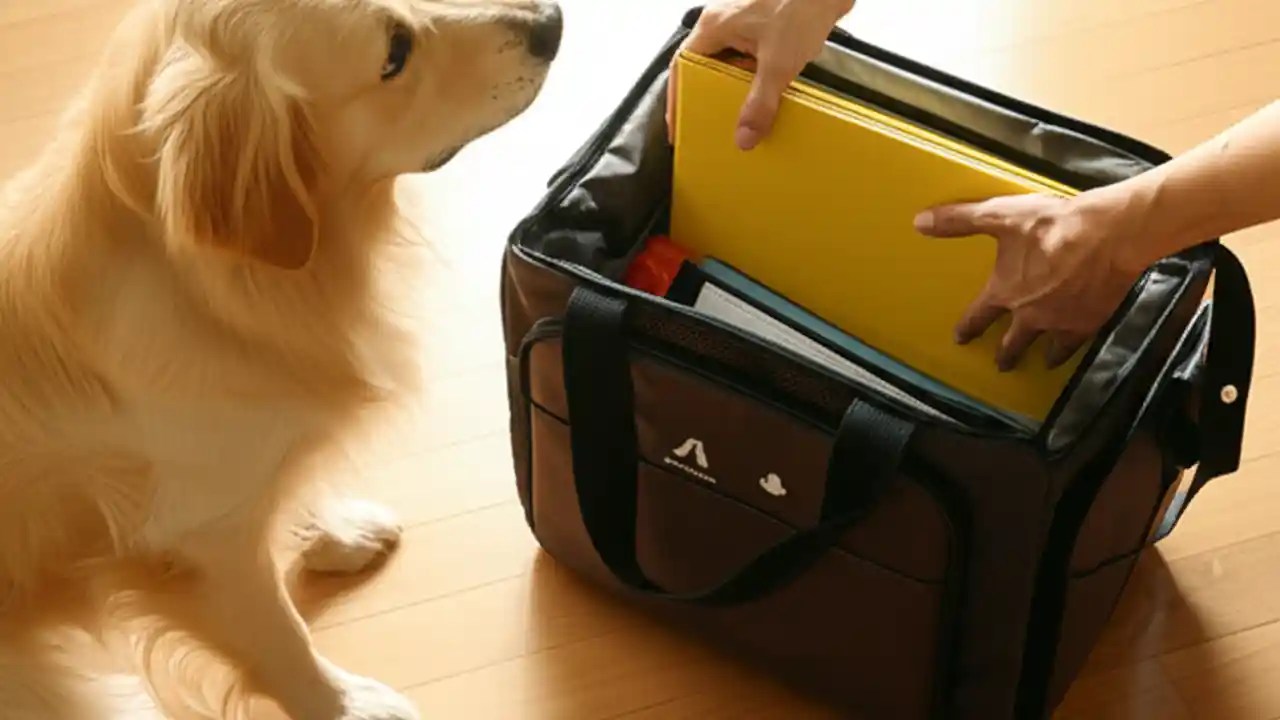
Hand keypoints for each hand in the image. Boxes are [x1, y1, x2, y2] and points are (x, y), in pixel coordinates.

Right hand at [666, 0, 855, 150]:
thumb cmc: (801, 4)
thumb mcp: (778, 63)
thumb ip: (760, 104)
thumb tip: (744, 138)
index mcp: (715, 25)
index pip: (683, 65)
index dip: (678, 95)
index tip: (680, 121)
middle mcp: (725, 20)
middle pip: (706, 65)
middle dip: (709, 95)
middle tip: (712, 122)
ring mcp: (747, 19)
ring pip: (730, 60)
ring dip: (735, 85)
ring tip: (740, 113)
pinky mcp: (768, 22)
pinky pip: (752, 55)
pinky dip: (756, 74)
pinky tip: (769, 91)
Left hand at [913, 191, 1148, 370]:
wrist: (1108, 235)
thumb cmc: (1051, 225)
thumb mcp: (1000, 216)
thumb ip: (960, 220)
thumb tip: (918, 222)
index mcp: (1004, 292)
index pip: (979, 315)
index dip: (968, 327)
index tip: (960, 339)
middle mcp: (1029, 315)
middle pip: (1013, 341)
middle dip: (1005, 353)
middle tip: (1001, 365)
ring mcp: (1060, 322)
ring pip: (1045, 347)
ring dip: (1040, 356)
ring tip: (1040, 363)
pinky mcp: (1089, 322)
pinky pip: (1075, 344)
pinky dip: (1071, 350)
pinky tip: (1072, 350)